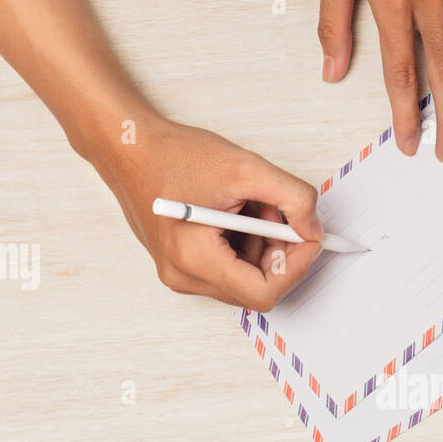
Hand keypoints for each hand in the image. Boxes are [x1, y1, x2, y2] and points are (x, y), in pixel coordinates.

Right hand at [87, 114, 322, 308]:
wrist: (129, 149)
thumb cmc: (174, 155)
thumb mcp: (246, 168)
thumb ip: (292, 197)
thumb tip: (313, 228)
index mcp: (195, 259)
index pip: (263, 292)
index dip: (295, 267)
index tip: (309, 238)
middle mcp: (184, 276)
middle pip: (255, 288)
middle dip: (278, 251)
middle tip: (278, 213)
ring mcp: (181, 274)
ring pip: (244, 279)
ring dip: (262, 246)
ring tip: (251, 205)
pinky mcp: (182, 266)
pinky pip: (228, 269)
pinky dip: (244, 245)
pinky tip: (235, 213)